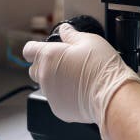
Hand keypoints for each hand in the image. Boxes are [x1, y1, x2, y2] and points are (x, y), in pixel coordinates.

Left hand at [22, 23, 139, 139]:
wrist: (111, 96)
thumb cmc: (101, 67)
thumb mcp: (89, 40)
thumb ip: (71, 34)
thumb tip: (65, 30)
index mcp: (49, 56)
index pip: (29, 50)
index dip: (35, 48)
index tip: (42, 49)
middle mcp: (45, 76)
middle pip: (35, 68)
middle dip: (45, 65)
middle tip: (63, 62)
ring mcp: (50, 94)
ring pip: (45, 85)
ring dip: (54, 80)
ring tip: (75, 77)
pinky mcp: (58, 109)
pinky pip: (56, 99)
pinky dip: (63, 95)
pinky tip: (79, 90)